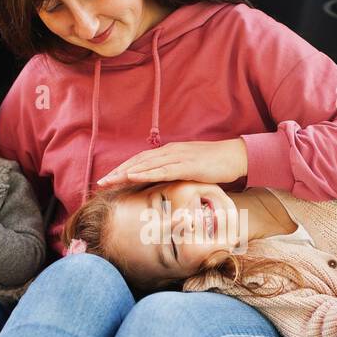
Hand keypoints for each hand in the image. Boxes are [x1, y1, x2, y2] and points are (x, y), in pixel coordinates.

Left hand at [96, 138, 247, 188]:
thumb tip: (165, 185)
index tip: (108, 179)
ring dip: (126, 172)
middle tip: (101, 182)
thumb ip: (176, 174)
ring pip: (146, 164)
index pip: (141, 160)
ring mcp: (178, 157)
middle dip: (118, 171)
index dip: (123, 168)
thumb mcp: (191, 169)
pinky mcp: (187, 165)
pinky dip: (145, 173)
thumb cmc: (215, 165)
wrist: (236, 157)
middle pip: (139, 161)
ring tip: (109, 180)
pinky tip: (132, 177)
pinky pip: (162, 169)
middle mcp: (170, 151)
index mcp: (170, 152)